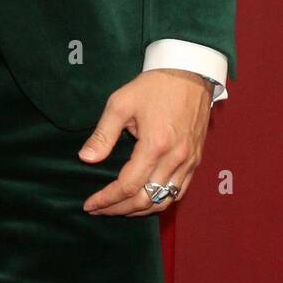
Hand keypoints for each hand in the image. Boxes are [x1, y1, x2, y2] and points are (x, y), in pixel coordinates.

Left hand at [76, 69, 214, 216]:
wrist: (189, 72)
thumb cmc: (153, 86)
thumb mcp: (121, 103)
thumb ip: (103, 134)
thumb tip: (86, 158)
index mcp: (155, 146)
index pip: (128, 186)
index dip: (106, 199)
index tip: (89, 204)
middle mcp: (175, 159)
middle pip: (146, 200)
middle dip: (119, 209)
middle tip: (99, 210)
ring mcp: (189, 162)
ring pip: (164, 201)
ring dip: (140, 211)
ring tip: (119, 209)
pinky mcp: (196, 160)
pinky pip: (179, 191)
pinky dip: (160, 201)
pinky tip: (145, 200)